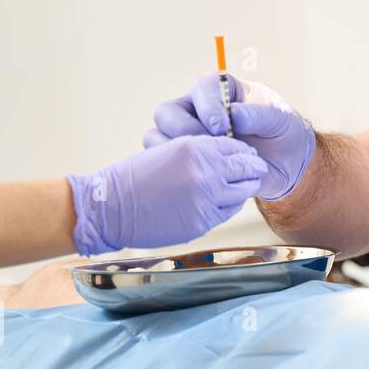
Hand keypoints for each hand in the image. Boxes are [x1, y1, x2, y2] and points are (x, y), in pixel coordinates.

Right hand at [68, 135, 267, 255]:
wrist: (109, 208)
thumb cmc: (134, 178)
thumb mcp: (169, 150)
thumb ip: (200, 152)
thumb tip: (226, 156)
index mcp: (196, 148)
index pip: (236, 146)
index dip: (245, 151)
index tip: (250, 154)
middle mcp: (205, 172)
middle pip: (247, 168)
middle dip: (255, 168)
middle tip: (259, 168)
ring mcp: (206, 198)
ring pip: (242, 192)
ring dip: (246, 188)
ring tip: (247, 185)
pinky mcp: (202, 222)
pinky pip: (227, 212)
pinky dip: (230, 205)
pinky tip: (227, 202)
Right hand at [144, 74, 314, 200]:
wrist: (286, 160)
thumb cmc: (280, 129)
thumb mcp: (278, 117)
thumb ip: (259, 113)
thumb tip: (235, 115)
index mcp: (218, 91)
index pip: (202, 89)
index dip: (208, 106)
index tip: (223, 126)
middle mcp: (195, 110)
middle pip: (167, 113)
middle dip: (186, 131)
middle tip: (211, 147)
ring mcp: (186, 136)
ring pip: (157, 139)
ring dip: (177, 153)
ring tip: (209, 165)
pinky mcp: (184, 161)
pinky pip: (164, 166)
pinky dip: (179, 173)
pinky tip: (206, 179)